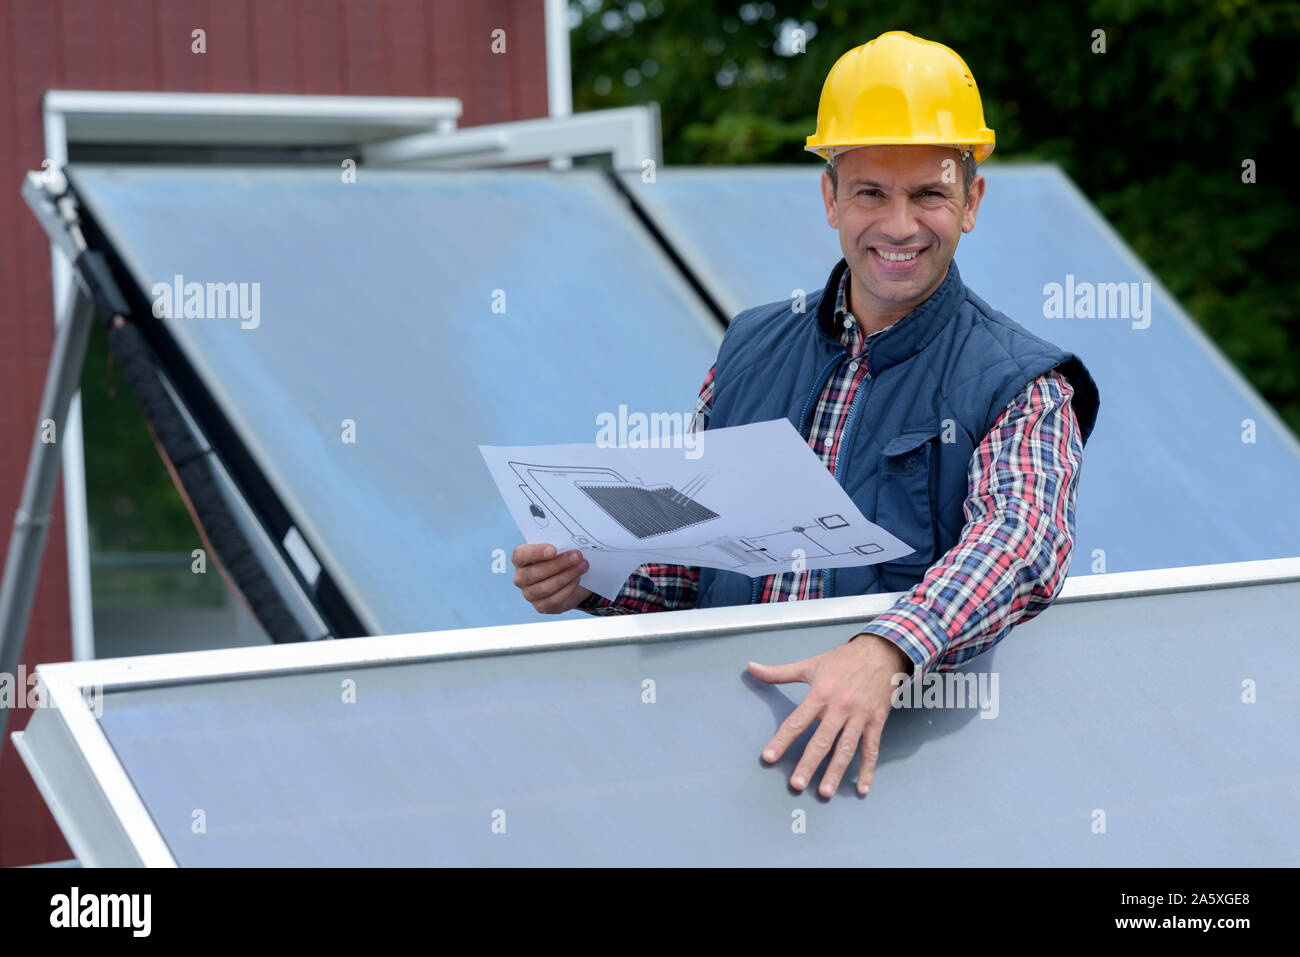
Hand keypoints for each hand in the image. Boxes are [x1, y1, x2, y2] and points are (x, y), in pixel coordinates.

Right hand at [511, 543, 591, 613]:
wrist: (568, 578)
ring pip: (545, 588)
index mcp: (520, 559)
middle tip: (577, 556)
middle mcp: (521, 577)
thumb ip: (560, 546)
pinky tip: (577, 579)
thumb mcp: (559, 548)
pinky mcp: (540, 606)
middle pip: (535, 573)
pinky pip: (553, 599)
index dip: (536, 553)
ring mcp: (529, 594)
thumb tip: (571, 547)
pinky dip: (568, 589)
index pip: (521, 555)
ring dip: (567, 576)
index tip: (553, 550)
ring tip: (582, 566)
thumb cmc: (559, 558)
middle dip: (559, 564)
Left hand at [748, 633, 911, 797]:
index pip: (796, 721)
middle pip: (821, 740)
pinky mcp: (877, 721)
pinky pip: (871, 748)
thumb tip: (750, 668)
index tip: (769, 757)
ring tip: (825, 792)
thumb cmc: (842, 660)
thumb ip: (778, 673)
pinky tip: (862, 789)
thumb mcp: (810, 665)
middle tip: (797, 784)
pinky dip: (867, 770)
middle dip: (809, 763)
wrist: (881, 651)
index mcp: (820, 694)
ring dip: (836, 772)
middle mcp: (839, 707)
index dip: (781, 740)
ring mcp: (859, 716)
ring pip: (846, 748)